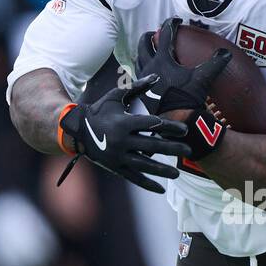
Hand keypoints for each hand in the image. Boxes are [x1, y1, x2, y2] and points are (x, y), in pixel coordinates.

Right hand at [59, 76, 189, 192]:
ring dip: (163, 170)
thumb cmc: (100, 110)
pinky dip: (147, 184)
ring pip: (144, 165)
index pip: (152, 126)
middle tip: (189, 150)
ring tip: (178, 173)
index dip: (170, 128)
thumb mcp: (116, 96)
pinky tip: (161, 189)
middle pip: (152, 146)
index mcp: (124, 123)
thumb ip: (137, 87)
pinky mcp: (115, 167)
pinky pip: (134, 177)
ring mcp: (118, 156)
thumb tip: (156, 77)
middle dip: (172, 149)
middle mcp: (122, 141)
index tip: (184, 131)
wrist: (77, 129)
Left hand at [136, 18, 230, 115]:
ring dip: (144, 51)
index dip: (171, 25)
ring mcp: (143, 79)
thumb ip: (214, 64)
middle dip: (150, 36)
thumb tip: (226, 52)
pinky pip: (139, 73)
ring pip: (138, 58)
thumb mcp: (202, 79)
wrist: (173, 120)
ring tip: (150, 51)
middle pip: (144, 44)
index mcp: (162, 60)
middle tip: (156, 34)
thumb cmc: (185, 99)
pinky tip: (149, 73)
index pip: (165, 35)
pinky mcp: (142, 90)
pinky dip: (143, 68)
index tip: (175, 21)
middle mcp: (149, 67)